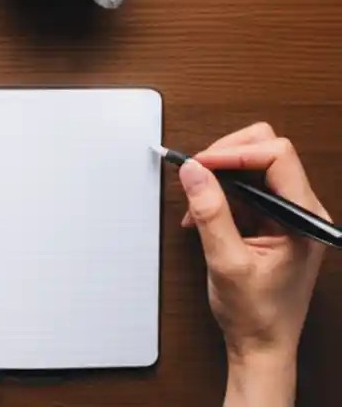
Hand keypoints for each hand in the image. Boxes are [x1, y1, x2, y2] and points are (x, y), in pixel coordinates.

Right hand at [179, 123, 330, 406]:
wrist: (263, 345)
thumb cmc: (256, 314)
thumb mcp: (226, 262)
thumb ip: (211, 213)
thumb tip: (194, 172)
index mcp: (304, 217)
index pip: (277, 156)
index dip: (235, 153)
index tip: (201, 165)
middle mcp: (302, 209)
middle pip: (267, 151)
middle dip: (226, 156)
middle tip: (195, 173)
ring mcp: (288, 214)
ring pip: (253, 167)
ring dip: (219, 177)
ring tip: (195, 204)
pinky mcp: (272, 221)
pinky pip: (246, 189)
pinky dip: (220, 194)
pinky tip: (201, 216)